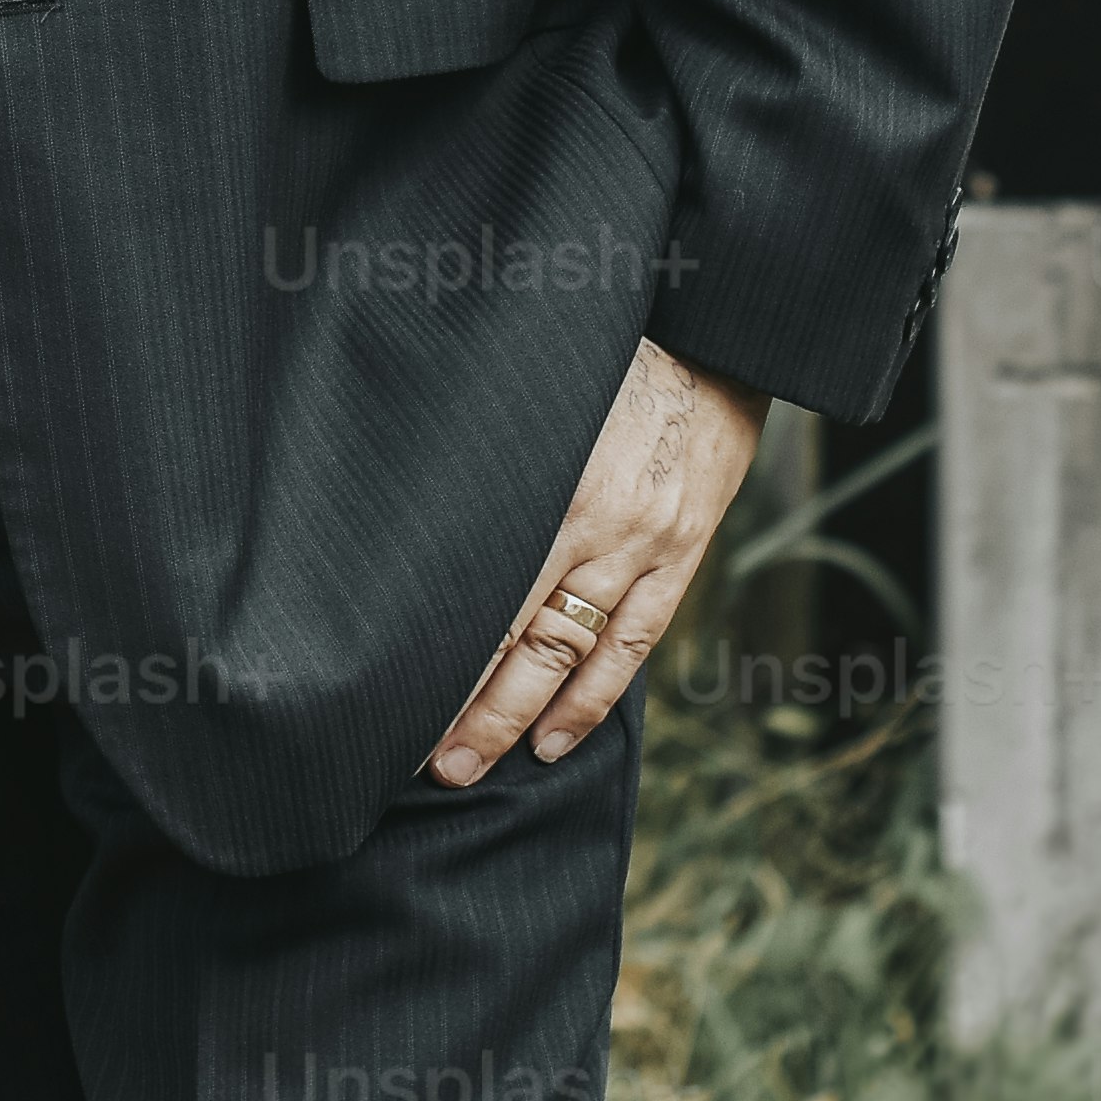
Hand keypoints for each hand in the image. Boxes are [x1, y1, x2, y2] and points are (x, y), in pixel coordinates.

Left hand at [432, 342, 761, 783]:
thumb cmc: (603, 353)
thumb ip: (480, 456)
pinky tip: (555, 739)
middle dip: (468, 710)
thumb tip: (405, 510)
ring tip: (469, 767)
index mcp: (546, 481)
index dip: (433, 656)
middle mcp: (597, 522)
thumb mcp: (527, 391)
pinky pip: (635, 642)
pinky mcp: (682, 552)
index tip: (387, 700)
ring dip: (519, 717)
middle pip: (519, 638)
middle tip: (422, 764)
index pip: (479, 595)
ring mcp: (645, 544)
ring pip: (572, 652)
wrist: (714, 333)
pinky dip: (594, 698)